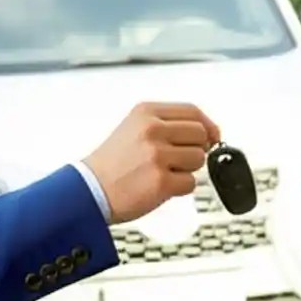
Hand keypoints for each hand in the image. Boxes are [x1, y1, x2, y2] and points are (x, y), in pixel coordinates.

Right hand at [84, 102, 220, 223]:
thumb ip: (169, 124)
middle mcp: (152, 130)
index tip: (211, 136)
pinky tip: (159, 187)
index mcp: (146, 112)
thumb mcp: (135, 127)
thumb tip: (211, 133)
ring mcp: (157, 155)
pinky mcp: (161, 181)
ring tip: (162, 173)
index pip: (192, 111)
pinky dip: (179, 188)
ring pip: (199, 159)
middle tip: (176, 160)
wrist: (89, 190)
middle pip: (200, 134)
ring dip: (186, 170)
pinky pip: (190, 183)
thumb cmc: (113, 163)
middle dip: (195, 149)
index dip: (206, 125)